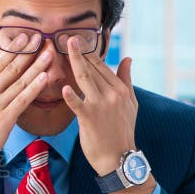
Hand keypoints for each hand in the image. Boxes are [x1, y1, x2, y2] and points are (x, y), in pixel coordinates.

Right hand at [0, 33, 49, 192]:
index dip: (12, 50)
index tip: (23, 37)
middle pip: (11, 69)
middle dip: (27, 52)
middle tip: (40, 37)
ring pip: (20, 82)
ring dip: (37, 66)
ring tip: (49, 53)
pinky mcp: (4, 120)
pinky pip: (23, 101)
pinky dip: (35, 88)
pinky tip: (45, 77)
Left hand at [61, 36, 137, 175]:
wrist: (119, 157)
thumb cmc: (122, 130)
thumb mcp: (130, 103)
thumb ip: (126, 79)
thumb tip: (127, 58)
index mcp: (120, 90)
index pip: (103, 66)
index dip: (90, 52)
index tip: (79, 38)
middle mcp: (112, 94)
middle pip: (93, 69)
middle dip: (81, 52)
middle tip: (69, 36)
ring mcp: (101, 106)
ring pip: (86, 80)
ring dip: (76, 62)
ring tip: (67, 47)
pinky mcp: (89, 119)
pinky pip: (78, 105)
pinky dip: (72, 97)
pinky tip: (64, 88)